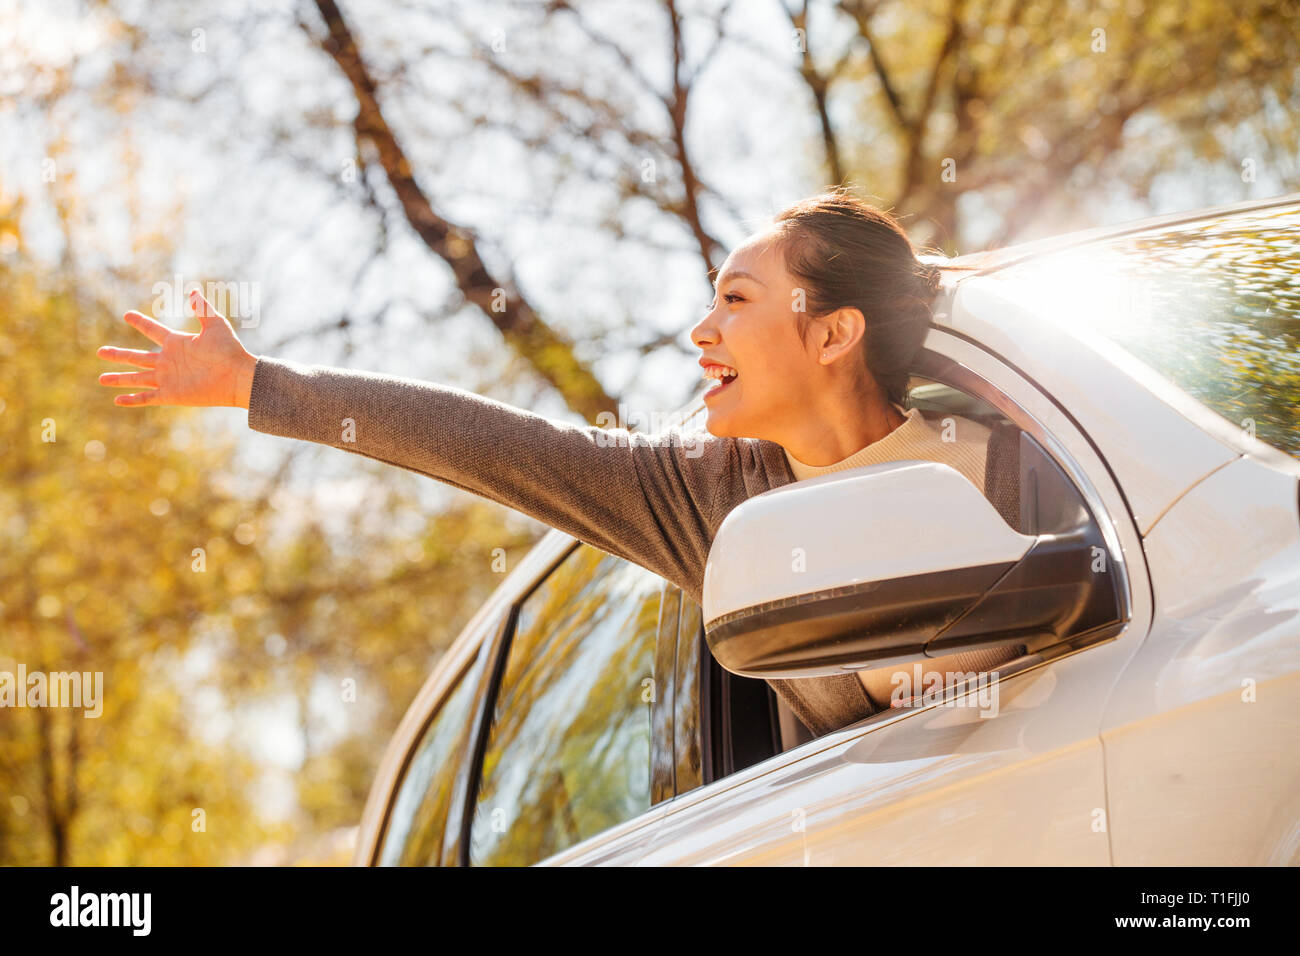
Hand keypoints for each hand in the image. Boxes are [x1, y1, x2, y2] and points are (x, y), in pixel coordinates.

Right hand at [97, 290, 258, 408]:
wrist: (238, 377)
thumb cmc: (229, 350)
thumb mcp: (216, 325)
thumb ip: (202, 309)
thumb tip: (193, 291)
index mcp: (177, 343)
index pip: (153, 331)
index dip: (140, 322)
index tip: (127, 315)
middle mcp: (168, 361)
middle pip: (136, 357)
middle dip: (118, 354)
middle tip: (100, 351)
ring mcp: (168, 379)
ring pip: (137, 378)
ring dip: (119, 378)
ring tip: (101, 378)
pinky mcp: (171, 395)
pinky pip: (147, 397)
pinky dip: (132, 399)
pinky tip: (117, 400)